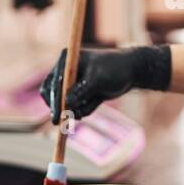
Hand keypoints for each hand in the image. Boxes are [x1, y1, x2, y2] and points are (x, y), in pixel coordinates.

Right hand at [39, 46, 170, 123]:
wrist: (131, 72)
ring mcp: (71, 83)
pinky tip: (97, 99)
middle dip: (61, 108)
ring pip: (65, 104)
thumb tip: (66, 103)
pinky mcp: (79, 94)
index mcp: (67, 61)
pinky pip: (76, 108)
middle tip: (62, 123)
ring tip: (94, 99)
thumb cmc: (115, 70)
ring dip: (77, 109)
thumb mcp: (98, 79)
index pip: (53, 82)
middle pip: (52, 94)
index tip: (57, 115)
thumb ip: (82, 91)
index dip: (54, 100)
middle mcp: (65, 71)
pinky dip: (84, 109)